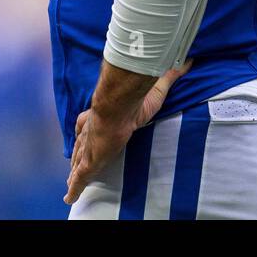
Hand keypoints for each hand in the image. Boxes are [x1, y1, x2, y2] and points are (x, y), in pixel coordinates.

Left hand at [63, 59, 191, 205]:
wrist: (118, 104)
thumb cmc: (134, 97)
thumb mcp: (156, 87)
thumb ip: (170, 74)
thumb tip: (187, 59)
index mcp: (101, 113)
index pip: (88, 122)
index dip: (85, 127)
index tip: (82, 130)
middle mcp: (91, 130)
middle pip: (81, 144)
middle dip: (78, 153)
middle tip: (74, 162)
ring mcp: (89, 146)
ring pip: (78, 162)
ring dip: (75, 171)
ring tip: (71, 182)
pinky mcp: (89, 160)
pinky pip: (79, 178)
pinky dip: (74, 187)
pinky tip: (69, 197)